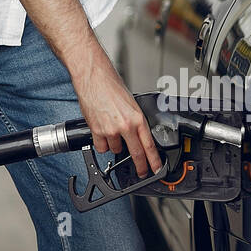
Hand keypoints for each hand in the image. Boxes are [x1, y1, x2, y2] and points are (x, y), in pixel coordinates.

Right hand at [71, 52, 162, 176]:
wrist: (93, 77)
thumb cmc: (110, 85)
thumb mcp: (130, 102)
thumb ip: (134, 119)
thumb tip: (137, 133)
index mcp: (137, 117)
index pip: (149, 145)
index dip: (155, 160)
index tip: (157, 168)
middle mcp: (125, 126)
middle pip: (136, 154)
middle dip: (140, 167)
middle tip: (142, 172)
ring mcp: (110, 130)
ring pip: (116, 149)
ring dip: (115, 145)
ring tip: (112, 132)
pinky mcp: (96, 131)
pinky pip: (101, 147)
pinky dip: (102, 143)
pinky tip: (102, 134)